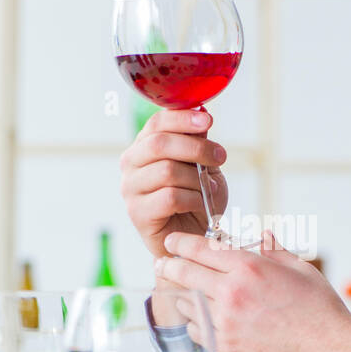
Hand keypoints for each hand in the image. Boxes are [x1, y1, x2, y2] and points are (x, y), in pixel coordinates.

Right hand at [120, 107, 228, 260]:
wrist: (193, 237)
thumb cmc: (196, 198)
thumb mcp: (203, 165)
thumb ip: (197, 141)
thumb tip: (201, 113)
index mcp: (144, 146)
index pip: (156, 122)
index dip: (182, 118)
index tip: (208, 120)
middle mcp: (131, 165)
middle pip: (159, 144)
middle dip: (196, 148)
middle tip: (220, 156)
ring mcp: (130, 189)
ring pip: (166, 171)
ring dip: (197, 179)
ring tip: (210, 188)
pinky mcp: (138, 213)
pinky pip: (170, 197)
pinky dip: (193, 198)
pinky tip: (201, 203)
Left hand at [156, 230, 350, 351]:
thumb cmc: (321, 310)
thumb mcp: (301, 270)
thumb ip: (276, 251)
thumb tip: (263, 235)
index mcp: (250, 267)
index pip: (202, 249)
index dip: (181, 243)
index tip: (171, 241)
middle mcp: (232, 292)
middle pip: (185, 273)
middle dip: (168, 265)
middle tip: (160, 263)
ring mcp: (226, 321)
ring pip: (187, 303)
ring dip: (181, 295)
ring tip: (179, 291)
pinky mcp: (227, 346)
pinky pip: (197, 330)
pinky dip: (193, 322)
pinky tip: (197, 319)